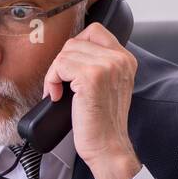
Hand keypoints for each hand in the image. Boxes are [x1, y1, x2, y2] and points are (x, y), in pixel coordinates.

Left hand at [42, 20, 141, 178]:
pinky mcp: (91, 77)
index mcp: (126, 59)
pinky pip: (59, 66)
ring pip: (65, 53)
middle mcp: (120, 59)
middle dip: (61, 63)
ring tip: (59, 93)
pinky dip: (52, 81)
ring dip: (55, 73)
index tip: (69, 70)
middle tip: (61, 85)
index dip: (75, 48)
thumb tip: (69, 52)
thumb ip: (97, 64)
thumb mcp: (107, 86)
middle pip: (76, 41)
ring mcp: (107, 66)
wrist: (107, 147)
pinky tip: (57, 97)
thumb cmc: (102, 122)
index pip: (94, 31)